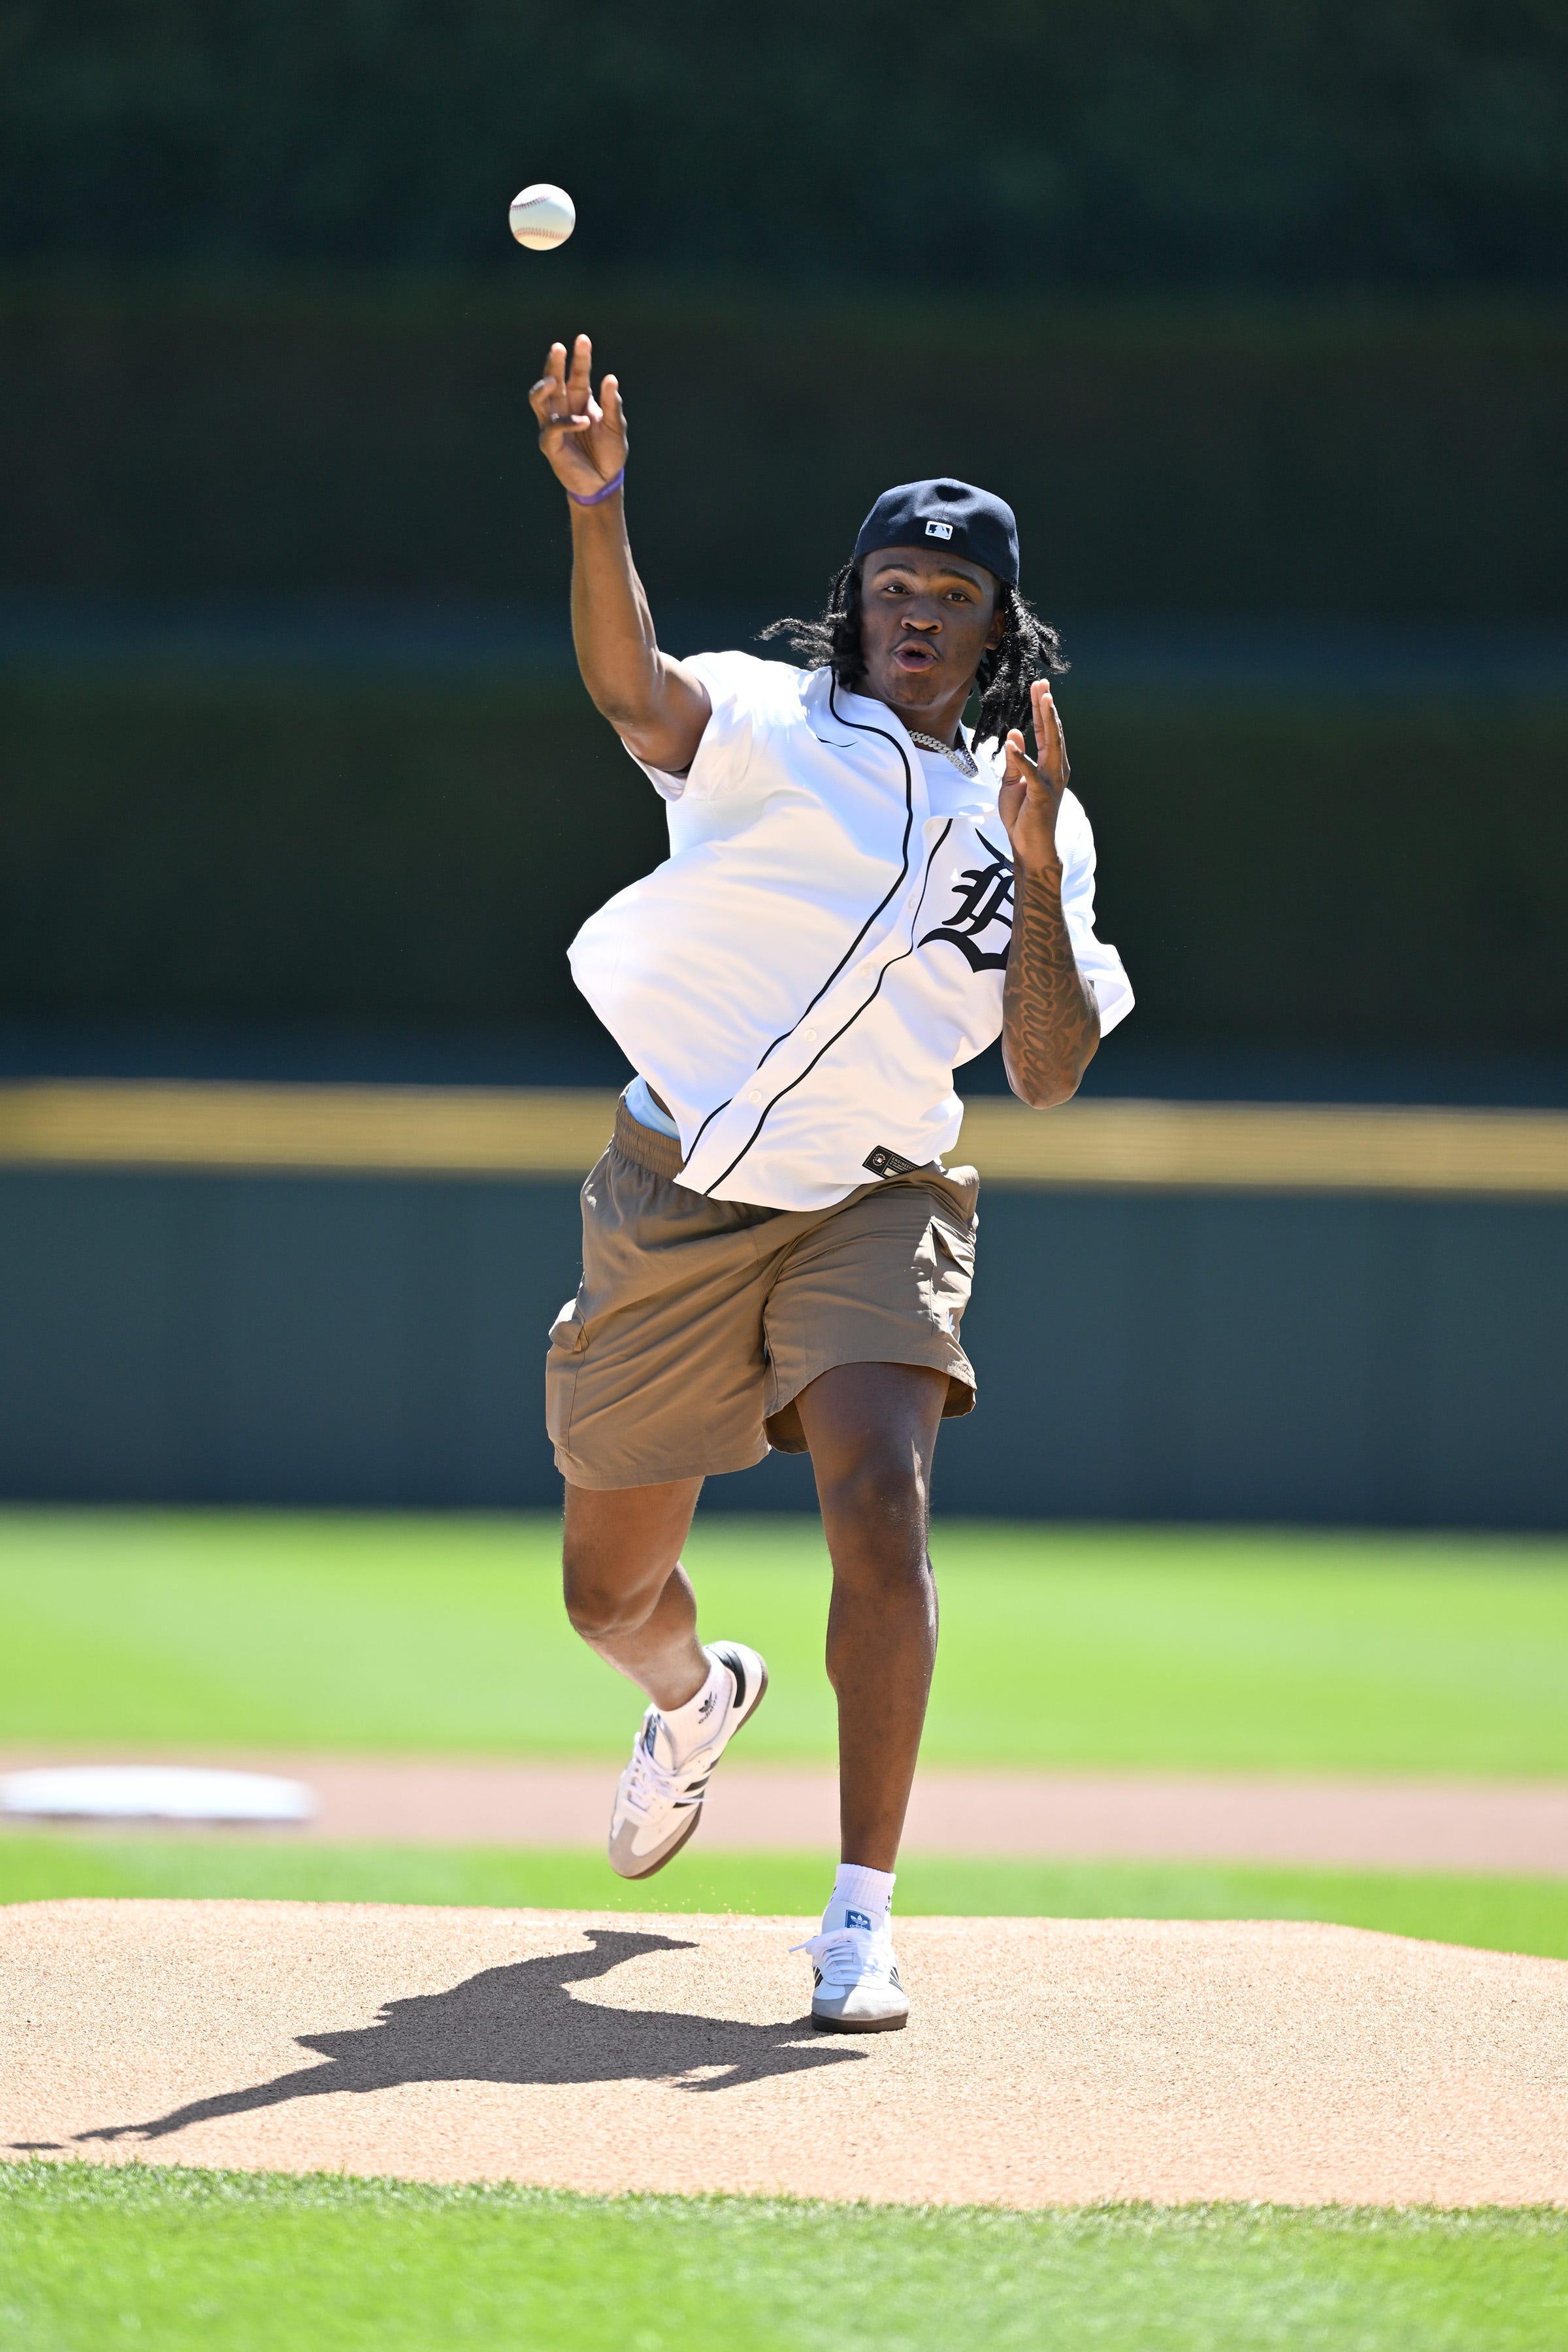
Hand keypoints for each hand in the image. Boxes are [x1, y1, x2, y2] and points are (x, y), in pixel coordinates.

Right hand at [528, 333, 626, 500]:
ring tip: (554, 381)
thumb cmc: (609, 453)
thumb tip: (611, 378)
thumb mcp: (615, 426)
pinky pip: (552, 428)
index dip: (580, 357)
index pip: (577, 372)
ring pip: (538, 400)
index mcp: (579, 398)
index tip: (583, 339)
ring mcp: (554, 424)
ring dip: (544, 388)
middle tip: (559, 348)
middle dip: (554, 363)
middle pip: (552, 380)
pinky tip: (583, 422)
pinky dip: (566, 423)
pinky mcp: (550, 444)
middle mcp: (563, 407)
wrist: (604, 482)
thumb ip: (612, 404)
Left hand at [998, 678, 1068, 877]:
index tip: (1039, 687)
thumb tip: (1014, 733)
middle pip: (1052, 732)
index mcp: (1049, 765)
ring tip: (1041, 699)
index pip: (1045, 732)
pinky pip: (1030, 773)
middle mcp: (1056, 769)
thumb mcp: (1013, 782)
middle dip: (1046, 707)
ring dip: (1045, 721)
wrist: (1030, 845)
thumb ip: (1015, 759)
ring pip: (1050, 745)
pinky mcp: (1041, 795)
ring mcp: (1051, 782)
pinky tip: (1012, 741)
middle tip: (1042, 683)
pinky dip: (1020, 758)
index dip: (1042, 709)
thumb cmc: (1022, 815)